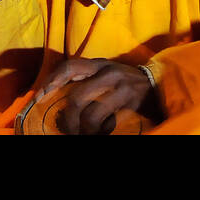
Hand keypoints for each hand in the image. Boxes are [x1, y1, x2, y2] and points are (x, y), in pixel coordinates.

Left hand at [33, 57, 157, 134]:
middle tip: (66, 130)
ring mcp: (120, 88)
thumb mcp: (107, 72)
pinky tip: (100, 134)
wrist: (160, 82)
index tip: (39, 98)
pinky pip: (108, 122)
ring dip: (83, 130)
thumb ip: (87, 78)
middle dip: (68, 118)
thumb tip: (56, 94)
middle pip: (77, 97)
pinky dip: (100, 132)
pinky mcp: (131, 103)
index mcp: (98, 64)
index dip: (51, 82)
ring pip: (91, 114)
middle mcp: (108, 72)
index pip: (69, 68)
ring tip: (82, 135)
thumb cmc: (127, 81)